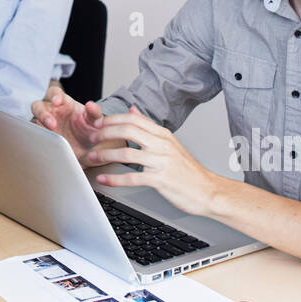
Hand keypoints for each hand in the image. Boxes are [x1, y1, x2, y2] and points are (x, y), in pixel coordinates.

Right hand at [31, 86, 105, 163]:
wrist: (87, 150)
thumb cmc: (89, 129)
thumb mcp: (95, 121)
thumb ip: (95, 112)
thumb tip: (90, 105)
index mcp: (64, 103)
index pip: (54, 93)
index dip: (54, 96)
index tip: (56, 102)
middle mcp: (52, 112)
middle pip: (38, 106)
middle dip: (42, 113)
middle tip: (52, 124)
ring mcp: (45, 125)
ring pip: (34, 121)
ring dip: (39, 128)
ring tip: (49, 136)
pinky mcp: (44, 138)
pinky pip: (37, 137)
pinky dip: (40, 140)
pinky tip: (47, 145)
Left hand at [87, 106, 219, 215]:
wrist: (208, 191)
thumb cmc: (188, 170)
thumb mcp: (170, 142)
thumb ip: (150, 126)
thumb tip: (133, 110)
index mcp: (163, 135)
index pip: (133, 119)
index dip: (112, 119)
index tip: (97, 122)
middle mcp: (162, 145)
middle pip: (128, 130)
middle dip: (105, 133)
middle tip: (91, 138)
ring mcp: (162, 162)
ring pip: (128, 153)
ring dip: (106, 155)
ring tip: (92, 158)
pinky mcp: (161, 180)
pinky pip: (133, 177)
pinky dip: (115, 179)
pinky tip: (104, 179)